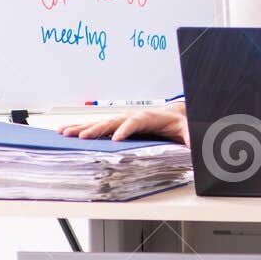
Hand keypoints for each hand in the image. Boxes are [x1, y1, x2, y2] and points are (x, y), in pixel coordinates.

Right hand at [59, 101, 188, 145]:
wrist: (181, 114)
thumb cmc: (183, 122)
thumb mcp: (191, 130)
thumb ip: (192, 137)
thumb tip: (195, 146)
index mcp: (152, 117)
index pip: (137, 121)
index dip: (126, 129)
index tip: (116, 139)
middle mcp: (135, 116)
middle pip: (113, 121)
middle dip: (97, 129)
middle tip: (82, 137)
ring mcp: (125, 120)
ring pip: (102, 123)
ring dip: (82, 128)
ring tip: (65, 132)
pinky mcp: (120, 125)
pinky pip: (100, 127)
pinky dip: (83, 129)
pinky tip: (68, 132)